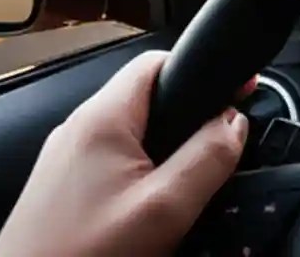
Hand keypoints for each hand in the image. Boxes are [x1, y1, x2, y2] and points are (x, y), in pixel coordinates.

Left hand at [0, 51, 252, 256]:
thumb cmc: (84, 256)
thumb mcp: (164, 209)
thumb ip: (207, 158)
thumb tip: (234, 122)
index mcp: (101, 119)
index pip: (156, 62)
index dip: (202, 70)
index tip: (239, 90)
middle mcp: (77, 130)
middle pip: (147, 97)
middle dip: (189, 115)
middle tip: (222, 145)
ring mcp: (65, 160)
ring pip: (131, 133)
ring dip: (167, 147)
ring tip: (192, 180)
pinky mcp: (61, 189)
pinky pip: (113, 161)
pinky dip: (143, 172)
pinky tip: (153, 206)